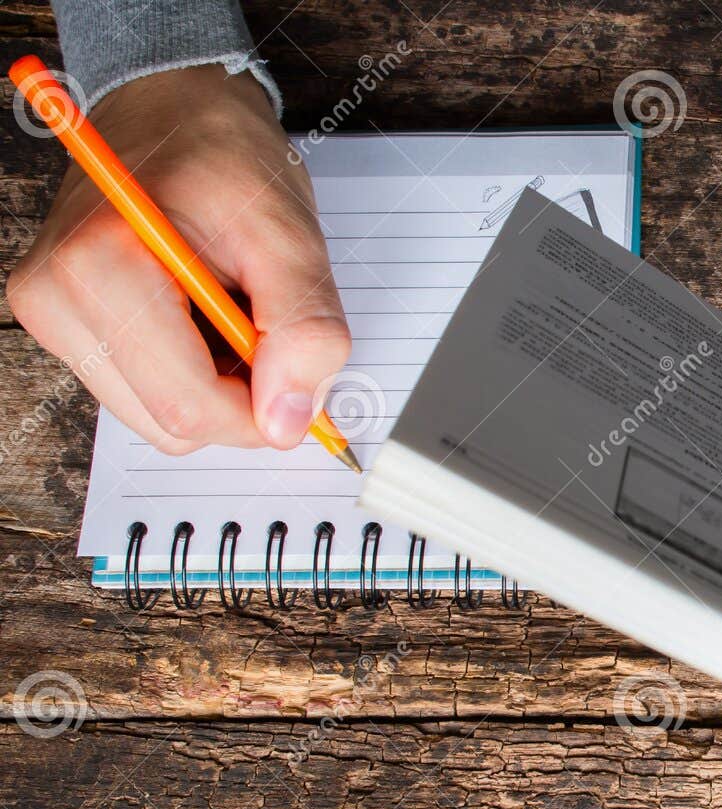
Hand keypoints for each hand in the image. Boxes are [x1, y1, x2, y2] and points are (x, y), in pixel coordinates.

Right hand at [7, 66, 348, 452]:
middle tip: (265, 326)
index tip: (300, 378)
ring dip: (215, 384)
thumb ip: (303, 329)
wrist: (174, 106)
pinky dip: (191, 369)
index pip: (187, 406)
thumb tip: (291, 419)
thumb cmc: (223, 154)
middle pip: (170, 423)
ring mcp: (52, 314)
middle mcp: (56, 297)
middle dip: (238, 397)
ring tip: (230, 309)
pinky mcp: (63, 323)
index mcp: (100, 268)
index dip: (260, 412)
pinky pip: (143, 390)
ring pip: (158, 416)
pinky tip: (203, 315)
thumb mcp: (289, 235)